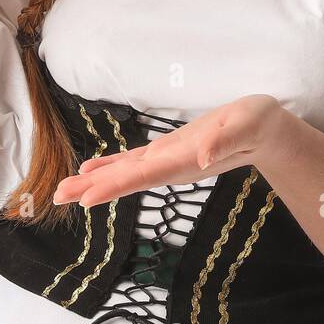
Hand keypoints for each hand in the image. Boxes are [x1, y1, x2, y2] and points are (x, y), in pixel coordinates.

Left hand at [52, 95, 292, 207]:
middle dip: (92, 188)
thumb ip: (226, 140)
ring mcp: (169, 160)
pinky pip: (134, 161)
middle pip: (126, 180)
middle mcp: (171, 165)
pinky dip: (111, 165)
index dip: (113, 187)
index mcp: (185, 161)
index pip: (142, 177)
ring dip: (94, 181)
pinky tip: (91, 170)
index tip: (85, 199)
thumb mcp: (246, 126)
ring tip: (64, 190)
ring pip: (125, 173)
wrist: (267, 133)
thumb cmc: (257, 125)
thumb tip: (203, 154)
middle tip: (57, 197)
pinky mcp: (169, 151)